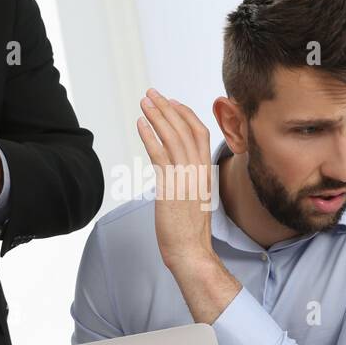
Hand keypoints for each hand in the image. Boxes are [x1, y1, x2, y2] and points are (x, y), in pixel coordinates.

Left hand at [137, 88, 240, 322]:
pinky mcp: (171, 186)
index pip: (200, 132)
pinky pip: (160, 154)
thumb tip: (174, 170)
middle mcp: (198, 170)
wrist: (190, 251)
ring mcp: (186, 177)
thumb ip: (187, 179)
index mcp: (205, 171)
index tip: (171, 102)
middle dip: (167, 108)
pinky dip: (150, 136)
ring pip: (173, 137)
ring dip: (157, 116)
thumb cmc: (189, 230)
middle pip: (185, 129)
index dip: (185, 114)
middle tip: (152, 93)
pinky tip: (140, 125)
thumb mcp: (194, 197)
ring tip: (143, 102)